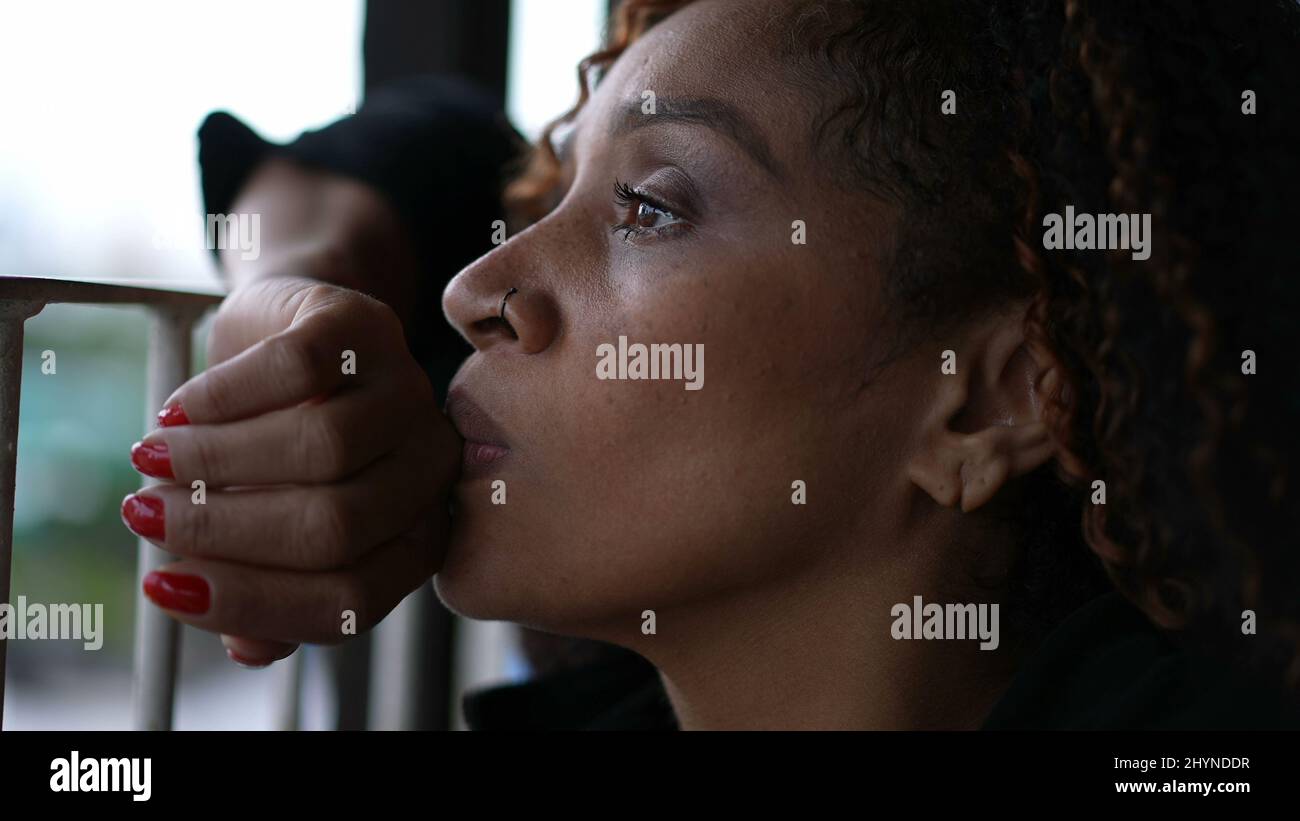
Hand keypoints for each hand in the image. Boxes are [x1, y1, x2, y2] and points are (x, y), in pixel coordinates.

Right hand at [121, 277, 460, 665]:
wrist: (290, 332)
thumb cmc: (278, 443)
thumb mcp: (270, 521)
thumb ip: (267, 591)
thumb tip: (251, 651)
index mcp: (416, 534)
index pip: (350, 598)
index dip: (252, 601)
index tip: (163, 588)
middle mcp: (429, 467)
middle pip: (336, 527)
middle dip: (226, 532)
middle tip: (143, 518)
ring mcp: (408, 392)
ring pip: (323, 449)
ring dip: (218, 461)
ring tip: (150, 462)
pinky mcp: (368, 327)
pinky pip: (297, 368)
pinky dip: (224, 396)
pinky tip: (176, 411)